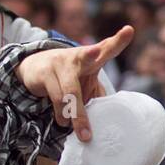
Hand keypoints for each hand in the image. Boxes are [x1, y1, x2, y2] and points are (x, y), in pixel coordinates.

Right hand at [15, 26, 134, 141]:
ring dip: (78, 116)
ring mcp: (60, 63)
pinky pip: (57, 99)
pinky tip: (64, 121)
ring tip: (83, 134)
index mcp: (93, 57)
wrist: (34, 68)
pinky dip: (63, 115)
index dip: (119, 40)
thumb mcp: (86, 83)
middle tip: (95, 52)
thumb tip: (112, 121)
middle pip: (88, 56)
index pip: (108, 47)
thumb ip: (98, 96)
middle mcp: (77, 57)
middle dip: (93, 53)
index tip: (129, 30)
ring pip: (71, 92)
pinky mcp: (45, 74)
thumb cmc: (70, 77)